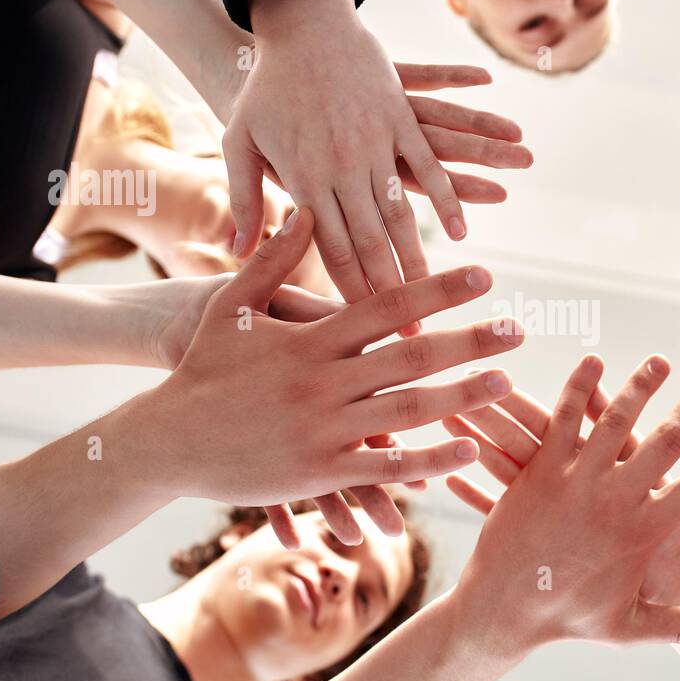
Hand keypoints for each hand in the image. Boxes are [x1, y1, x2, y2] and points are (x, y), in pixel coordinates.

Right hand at [130, 207, 524, 545]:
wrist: (162, 440)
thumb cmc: (199, 370)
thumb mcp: (230, 307)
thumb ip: (272, 260)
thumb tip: (305, 209)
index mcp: (308, 338)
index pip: (386, 304)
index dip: (438, 290)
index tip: (484, 277)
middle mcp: (322, 380)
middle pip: (411, 356)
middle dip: (470, 341)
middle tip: (517, 329)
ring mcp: (322, 428)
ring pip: (407, 411)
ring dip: (463, 397)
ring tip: (506, 383)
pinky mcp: (317, 472)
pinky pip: (384, 466)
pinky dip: (428, 459)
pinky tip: (467, 450)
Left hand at [224, 0, 509, 307]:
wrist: (303, 24)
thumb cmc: (265, 88)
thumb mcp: (240, 142)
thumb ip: (240, 197)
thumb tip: (235, 252)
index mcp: (305, 177)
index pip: (331, 248)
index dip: (350, 290)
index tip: (365, 327)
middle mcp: (343, 165)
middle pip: (371, 240)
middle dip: (391, 289)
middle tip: (409, 330)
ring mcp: (376, 141)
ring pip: (404, 209)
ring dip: (423, 253)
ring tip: (438, 292)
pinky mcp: (401, 117)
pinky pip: (431, 163)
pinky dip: (451, 196)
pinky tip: (464, 228)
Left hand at [444, 354, 679, 653]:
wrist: (503, 610)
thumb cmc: (567, 617)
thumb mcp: (630, 626)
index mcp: (645, 533)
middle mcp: (616, 500)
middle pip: (669, 441)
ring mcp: (577, 480)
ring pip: (616, 421)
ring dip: (642, 387)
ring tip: (660, 361)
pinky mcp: (541, 469)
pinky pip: (563, 419)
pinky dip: (580, 389)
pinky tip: (593, 362)